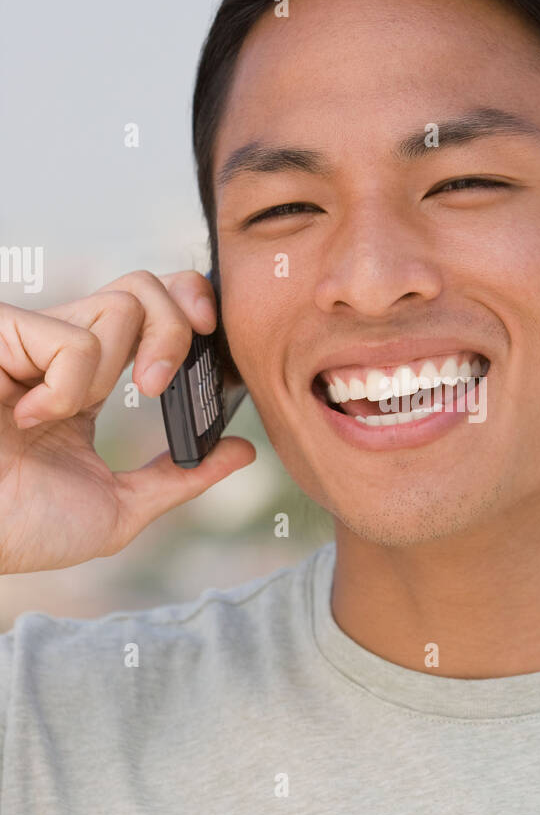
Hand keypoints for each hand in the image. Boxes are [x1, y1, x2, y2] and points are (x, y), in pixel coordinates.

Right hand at [0, 269, 255, 573]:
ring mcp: (32, 337)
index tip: (211, 339)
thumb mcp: (117, 509)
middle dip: (176, 330)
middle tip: (158, 385)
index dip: (188, 308)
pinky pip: (76, 340)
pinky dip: (66, 390)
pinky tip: (27, 417)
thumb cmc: (19, 528)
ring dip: (112, 376)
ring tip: (61, 417)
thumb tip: (241, 450)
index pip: (150, 311)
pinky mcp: (4, 332)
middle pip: (146, 286)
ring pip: (123, 304)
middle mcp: (61, 350)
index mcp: (88, 381)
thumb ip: (179, 478)